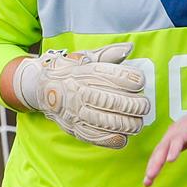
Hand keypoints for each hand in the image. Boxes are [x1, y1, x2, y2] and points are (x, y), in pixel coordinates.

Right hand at [10, 42, 153, 148]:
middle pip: (115, 101)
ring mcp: (77, 112)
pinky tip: (125, 136)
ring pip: (108, 122)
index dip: (134, 80)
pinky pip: (97, 137)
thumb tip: (130, 47)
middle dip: (136, 105)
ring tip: (138, 123)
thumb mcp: (86, 57)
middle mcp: (81, 92)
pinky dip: (114, 139)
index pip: (116, 76)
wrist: (42, 88)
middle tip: (144, 106)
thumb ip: (109, 54)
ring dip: (128, 124)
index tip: (141, 83)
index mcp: (86, 72)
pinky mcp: (75, 128)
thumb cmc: (70, 71)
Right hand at [142, 104, 186, 186]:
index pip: (179, 139)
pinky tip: (149, 179)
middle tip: (151, 176)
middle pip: (163, 147)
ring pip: (157, 152)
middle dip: (156, 162)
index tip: (169, 161)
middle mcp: (174, 131)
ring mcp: (168, 137)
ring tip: (147, 183)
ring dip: (151, 167)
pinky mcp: (167, 143)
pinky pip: (158, 155)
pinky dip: (153, 166)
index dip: (174, 149)